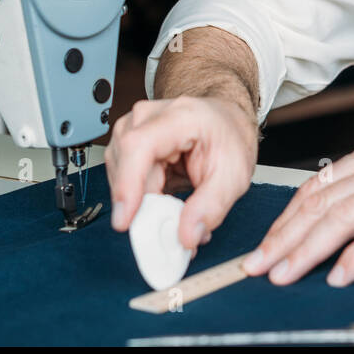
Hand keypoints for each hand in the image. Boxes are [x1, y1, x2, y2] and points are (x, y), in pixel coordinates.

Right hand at [106, 95, 258, 251]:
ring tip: (173, 209)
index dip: (127, 184)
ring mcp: (134, 127)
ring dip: (142, 202)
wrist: (226, 121)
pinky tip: (164, 200)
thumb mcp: (233, 176)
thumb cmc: (229, 139)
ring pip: (120, 175)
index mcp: (180, 117)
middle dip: (142, 205)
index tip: (125, 219)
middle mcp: (149, 116)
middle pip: (125, 165)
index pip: (139, 146)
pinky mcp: (127, 143)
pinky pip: (123, 178)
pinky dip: (141, 197)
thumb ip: (211, 208)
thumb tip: (186, 237)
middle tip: (168, 228)